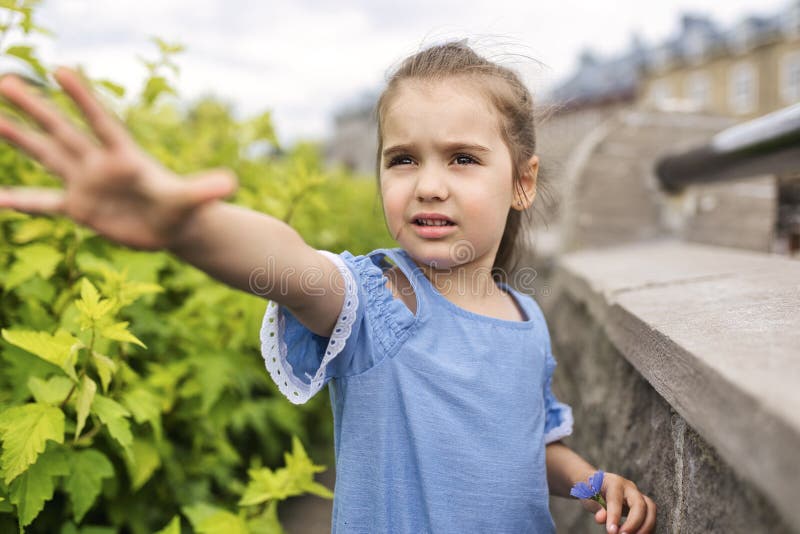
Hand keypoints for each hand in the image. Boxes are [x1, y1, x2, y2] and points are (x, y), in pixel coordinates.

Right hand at [0, 68, 235, 249]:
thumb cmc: (183, 207)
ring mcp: (86, 184)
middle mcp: (99, 164)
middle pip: (63, 132)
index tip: (61, 69)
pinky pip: (45, 203)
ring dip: (20, 140)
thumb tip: (231, 183)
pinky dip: (23, 202)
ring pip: (48, 157)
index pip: (101, 122)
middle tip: (6, 81)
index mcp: (125, 157)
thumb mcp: (194, 201)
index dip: (83, 98)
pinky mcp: (80, 208)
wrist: (173, 226)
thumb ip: (205, 190)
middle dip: (37, 109)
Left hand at [580, 472, 655, 533]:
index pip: (616, 499)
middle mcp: (629, 487)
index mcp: (613, 482)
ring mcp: (637, 495)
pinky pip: (650, 515)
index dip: (614, 516)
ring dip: (645, 527)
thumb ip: (596, 507)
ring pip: (650, 509)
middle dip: (634, 523)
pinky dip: (647, 527)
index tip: (611, 532)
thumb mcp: (588, 497)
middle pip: (640, 504)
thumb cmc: (591, 490)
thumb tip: (601, 518)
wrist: (596, 484)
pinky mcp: (643, 504)